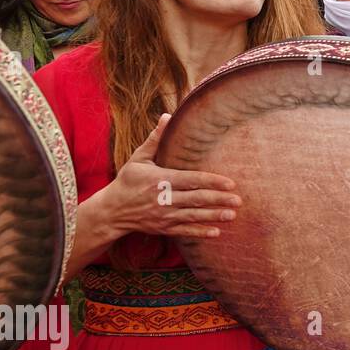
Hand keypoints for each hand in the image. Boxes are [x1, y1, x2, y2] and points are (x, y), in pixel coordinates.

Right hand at [95, 114, 240, 238]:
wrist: (111, 211)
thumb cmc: (128, 181)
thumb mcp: (139, 158)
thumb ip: (155, 139)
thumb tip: (168, 116)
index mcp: (160, 180)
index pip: (191, 180)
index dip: (211, 182)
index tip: (230, 183)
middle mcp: (163, 199)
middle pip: (196, 199)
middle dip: (218, 200)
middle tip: (238, 200)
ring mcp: (164, 215)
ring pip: (193, 216)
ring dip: (213, 216)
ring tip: (232, 214)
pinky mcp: (163, 228)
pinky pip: (184, 231)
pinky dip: (200, 232)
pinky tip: (216, 232)